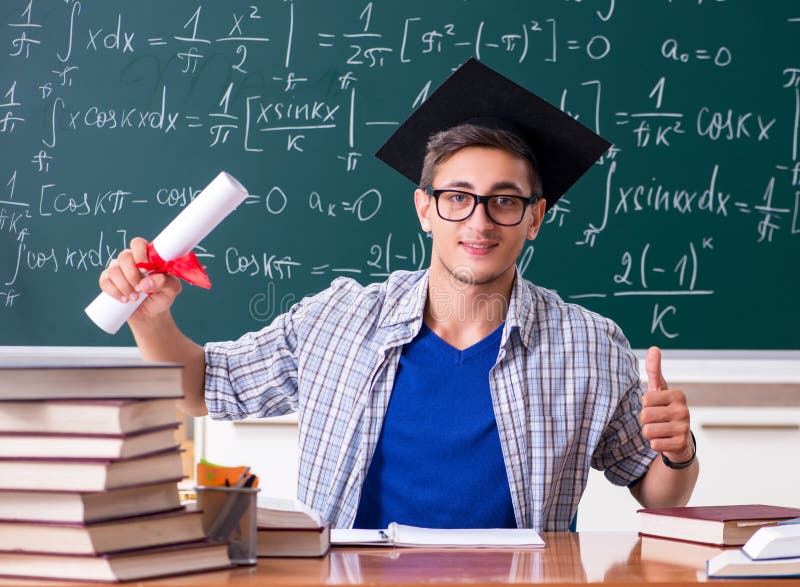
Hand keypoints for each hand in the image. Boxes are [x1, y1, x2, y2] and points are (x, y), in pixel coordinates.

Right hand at [98, 237, 181, 317]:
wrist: (150, 315)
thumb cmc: (162, 297)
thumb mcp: (171, 290)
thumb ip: (166, 282)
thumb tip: (146, 282)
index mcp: (147, 256)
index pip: (138, 244)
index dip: (139, 253)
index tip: (145, 269)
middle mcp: (131, 260)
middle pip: (124, 256)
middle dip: (132, 275)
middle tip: (140, 289)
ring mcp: (118, 270)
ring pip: (113, 269)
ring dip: (123, 285)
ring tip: (134, 298)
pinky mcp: (108, 281)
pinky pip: (104, 281)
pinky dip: (113, 291)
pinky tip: (124, 299)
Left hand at [640, 346, 693, 463]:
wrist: (678, 440)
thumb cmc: (664, 410)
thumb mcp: (659, 390)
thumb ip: (654, 370)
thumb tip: (654, 348)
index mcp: (678, 395)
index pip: (645, 400)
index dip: (645, 406)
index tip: (656, 407)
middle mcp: (684, 410)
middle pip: (645, 416)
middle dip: (645, 421)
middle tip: (657, 421)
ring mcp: (684, 428)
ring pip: (648, 431)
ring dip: (649, 433)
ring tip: (660, 431)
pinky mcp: (680, 444)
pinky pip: (654, 444)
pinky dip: (655, 444)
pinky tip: (664, 441)